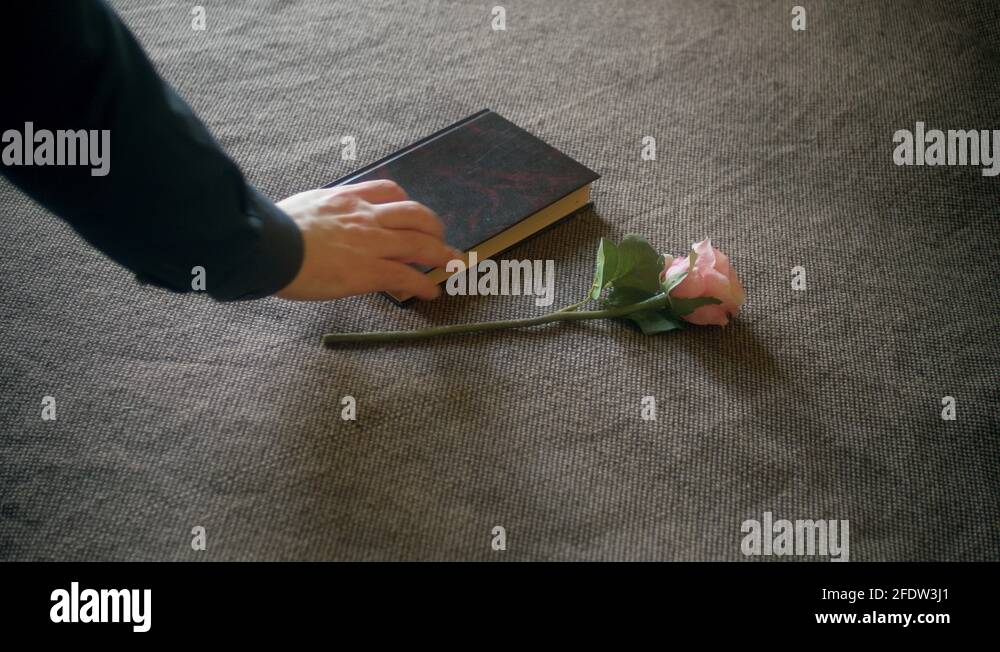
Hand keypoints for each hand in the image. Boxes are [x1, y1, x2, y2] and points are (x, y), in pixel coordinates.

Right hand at [273, 180, 458, 300]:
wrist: (265, 246)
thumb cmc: (270, 230)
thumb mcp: (302, 207)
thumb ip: (321, 211)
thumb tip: (319, 223)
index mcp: (346, 197)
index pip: (389, 191)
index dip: (406, 204)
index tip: (411, 214)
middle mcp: (365, 215)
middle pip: (415, 214)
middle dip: (434, 226)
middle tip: (440, 238)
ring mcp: (370, 242)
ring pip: (420, 242)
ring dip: (442, 253)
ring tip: (453, 263)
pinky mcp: (369, 269)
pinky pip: (407, 275)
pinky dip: (424, 284)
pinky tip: (431, 292)